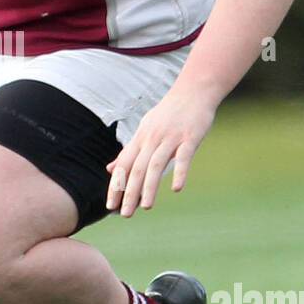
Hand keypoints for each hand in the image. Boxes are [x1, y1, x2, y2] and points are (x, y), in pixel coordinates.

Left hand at [105, 89, 217, 216]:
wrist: (194, 90)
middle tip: (125, 214)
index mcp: (141, 138)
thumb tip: (111, 169)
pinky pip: (183, 157)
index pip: (124, 165)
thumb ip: (129, 151)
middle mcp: (152, 138)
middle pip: (136, 168)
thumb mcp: (145, 129)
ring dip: (149, 187)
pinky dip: (179, 172)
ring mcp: (171, 137)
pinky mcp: (190, 137)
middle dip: (129, 192)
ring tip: (145, 206)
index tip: (109, 205)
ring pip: (155, 165)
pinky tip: (176, 188)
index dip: (116, 185)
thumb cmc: (169, 113)